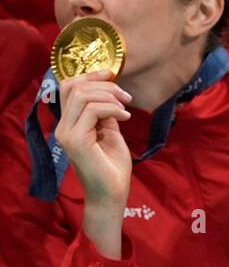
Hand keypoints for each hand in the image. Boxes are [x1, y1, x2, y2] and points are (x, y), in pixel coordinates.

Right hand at [54, 70, 132, 258]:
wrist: (113, 194)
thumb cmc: (112, 166)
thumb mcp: (110, 131)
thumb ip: (105, 113)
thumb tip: (110, 93)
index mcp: (69, 123)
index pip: (69, 88)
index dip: (89, 75)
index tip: (112, 73)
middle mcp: (63, 127)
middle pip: (74, 87)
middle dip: (104, 84)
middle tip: (126, 96)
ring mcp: (67, 134)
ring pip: (82, 96)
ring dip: (110, 96)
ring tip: (126, 109)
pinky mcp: (76, 141)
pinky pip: (92, 111)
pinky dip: (112, 109)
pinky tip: (126, 118)